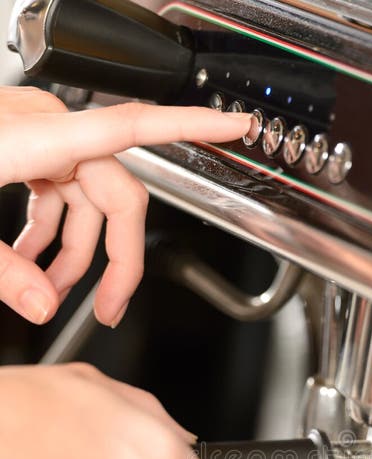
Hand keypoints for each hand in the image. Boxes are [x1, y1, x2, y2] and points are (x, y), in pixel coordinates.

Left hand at [0, 86, 251, 326]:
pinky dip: (54, 228)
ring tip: (50, 290)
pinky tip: (32, 257)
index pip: (134, 125)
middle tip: (108, 307)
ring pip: (89, 200)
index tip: (236, 125)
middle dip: (115, 260)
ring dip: (76, 252)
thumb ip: (6, 272)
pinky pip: (62, 188)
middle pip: (118, 196)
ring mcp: (38, 133)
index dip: (194, 126)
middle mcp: (49, 128)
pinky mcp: (25, 142)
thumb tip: (46, 306)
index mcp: (41, 136)